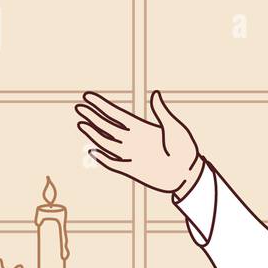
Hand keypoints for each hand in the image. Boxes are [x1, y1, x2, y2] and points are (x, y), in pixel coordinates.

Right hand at [75, 90, 204, 196]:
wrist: (188, 174)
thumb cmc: (185, 149)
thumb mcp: (174, 128)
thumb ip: (161, 113)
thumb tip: (155, 94)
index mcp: (142, 128)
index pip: (116, 114)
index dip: (102, 105)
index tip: (88, 97)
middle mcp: (133, 140)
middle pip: (107, 126)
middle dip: (93, 116)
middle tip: (79, 107)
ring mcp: (131, 155)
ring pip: (107, 142)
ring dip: (94, 134)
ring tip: (81, 123)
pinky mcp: (132, 170)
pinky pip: (113, 164)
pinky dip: (103, 158)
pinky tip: (92, 152)